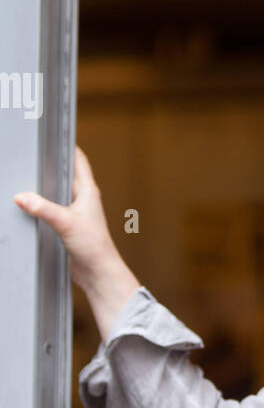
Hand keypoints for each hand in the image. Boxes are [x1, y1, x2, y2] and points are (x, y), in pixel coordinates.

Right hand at [13, 145, 120, 289]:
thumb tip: (22, 197)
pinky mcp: (69, 226)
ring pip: (58, 193)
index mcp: (88, 191)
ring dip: (45, 187)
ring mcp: (76, 213)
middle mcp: (83, 199)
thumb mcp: (65, 222)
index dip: (68, 146)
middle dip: (51, 165)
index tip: (55, 134)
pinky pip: (53, 209)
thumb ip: (42, 208)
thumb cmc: (94, 247)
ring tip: (27, 178)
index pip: (79, 161)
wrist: (98, 272)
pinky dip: (43, 205)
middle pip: (65, 175)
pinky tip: (30, 208)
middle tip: (34, 155)